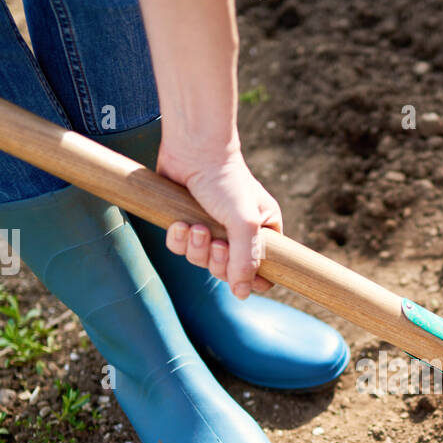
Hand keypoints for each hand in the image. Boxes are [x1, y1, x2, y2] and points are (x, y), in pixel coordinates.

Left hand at [158, 137, 280, 299]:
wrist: (193, 149)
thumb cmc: (226, 181)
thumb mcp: (244, 222)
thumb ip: (246, 259)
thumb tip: (242, 294)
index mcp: (264, 232)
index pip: (264, 272)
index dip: (249, 279)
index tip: (237, 269)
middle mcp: (239, 234)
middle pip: (229, 272)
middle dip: (217, 261)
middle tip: (216, 242)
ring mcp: (212, 229)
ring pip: (202, 261)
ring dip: (196, 249)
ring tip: (196, 227)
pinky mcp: (187, 223)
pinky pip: (180, 248)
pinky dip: (178, 239)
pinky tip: (179, 223)